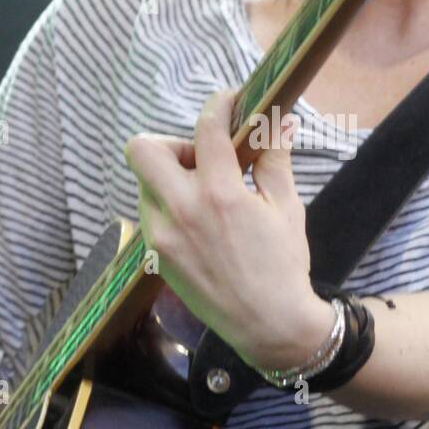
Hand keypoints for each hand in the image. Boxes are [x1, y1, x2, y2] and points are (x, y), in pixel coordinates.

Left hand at [125, 88, 332, 369]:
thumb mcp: (286, 207)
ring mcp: (161, 236)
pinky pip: (151, 214)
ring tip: (205, 193)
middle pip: (142, 149)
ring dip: (170, 176)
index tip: (228, 103)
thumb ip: (274, 159)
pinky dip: (170, 206)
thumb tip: (278, 121)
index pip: (206, 129)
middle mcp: (181, 211)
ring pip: (145, 183)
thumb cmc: (283, 265)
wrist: (267, 325)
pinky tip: (199, 222)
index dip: (218, 105)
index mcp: (219, 194)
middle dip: (170, 142)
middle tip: (201, 158)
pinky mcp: (155, 256)